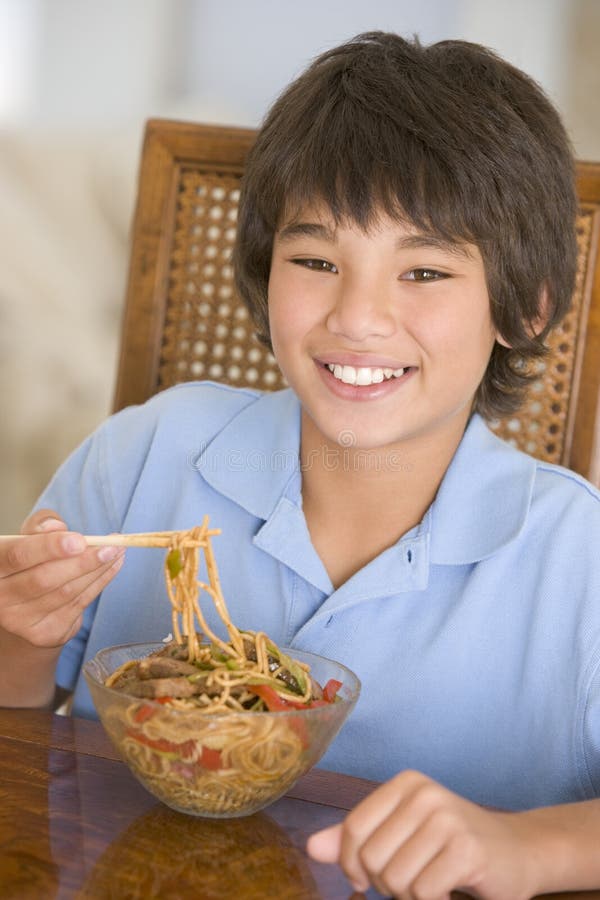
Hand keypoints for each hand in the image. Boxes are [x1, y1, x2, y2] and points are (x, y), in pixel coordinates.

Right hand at [0, 508, 124, 649]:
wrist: (24, 608)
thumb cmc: (29, 563)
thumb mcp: (28, 539)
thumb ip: (39, 527)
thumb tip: (55, 528)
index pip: (17, 555)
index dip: (48, 547)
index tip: (79, 540)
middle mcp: (1, 596)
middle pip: (44, 578)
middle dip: (81, 562)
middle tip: (109, 546)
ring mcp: (20, 619)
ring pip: (65, 592)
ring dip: (97, 570)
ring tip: (117, 550)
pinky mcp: (43, 633)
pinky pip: (78, 604)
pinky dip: (100, 582)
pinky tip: (113, 565)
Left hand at [307, 770, 539, 899]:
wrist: (517, 853)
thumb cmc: (452, 846)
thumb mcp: (402, 833)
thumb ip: (356, 839)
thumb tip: (311, 847)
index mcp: (404, 784)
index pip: (353, 828)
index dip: (350, 864)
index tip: (364, 880)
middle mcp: (424, 793)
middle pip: (372, 857)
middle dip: (385, 884)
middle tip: (411, 882)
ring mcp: (447, 819)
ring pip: (396, 878)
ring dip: (408, 897)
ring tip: (430, 884)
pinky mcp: (466, 849)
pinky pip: (423, 893)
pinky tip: (448, 891)